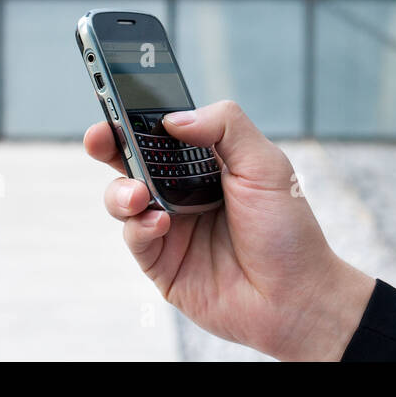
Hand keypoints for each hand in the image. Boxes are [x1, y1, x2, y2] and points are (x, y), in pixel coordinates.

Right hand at [84, 100, 374, 360]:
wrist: (296, 297)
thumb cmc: (287, 229)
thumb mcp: (265, 164)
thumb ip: (224, 127)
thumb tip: (174, 118)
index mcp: (208, 162)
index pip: (165, 130)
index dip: (139, 116)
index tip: (117, 100)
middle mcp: (184, 191)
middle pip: (134, 160)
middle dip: (110, 144)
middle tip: (99, 137)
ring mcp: (171, 227)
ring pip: (125, 198)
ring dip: (121, 190)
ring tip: (138, 194)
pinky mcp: (162, 263)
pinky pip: (135, 237)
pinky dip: (139, 226)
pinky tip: (160, 224)